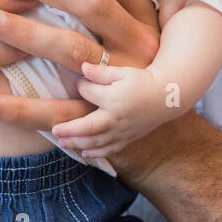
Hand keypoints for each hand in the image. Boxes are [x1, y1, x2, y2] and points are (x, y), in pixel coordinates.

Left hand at [0, 0, 161, 131]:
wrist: (140, 122)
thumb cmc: (122, 62)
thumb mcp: (124, 24)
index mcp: (144, 17)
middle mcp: (139, 46)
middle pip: (93, 5)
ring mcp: (122, 86)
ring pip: (73, 52)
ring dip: (26, 33)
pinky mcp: (99, 121)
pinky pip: (56, 113)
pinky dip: (17, 109)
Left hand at [52, 62, 168, 160]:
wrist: (167, 97)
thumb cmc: (143, 81)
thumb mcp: (123, 72)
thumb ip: (101, 72)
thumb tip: (82, 68)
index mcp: (114, 99)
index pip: (88, 93)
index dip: (82, 86)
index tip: (80, 82)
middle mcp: (116, 118)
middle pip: (87, 127)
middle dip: (69, 130)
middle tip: (54, 130)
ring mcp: (122, 131)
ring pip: (96, 142)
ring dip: (77, 144)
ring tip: (62, 143)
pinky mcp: (128, 138)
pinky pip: (110, 149)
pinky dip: (96, 153)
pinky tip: (84, 153)